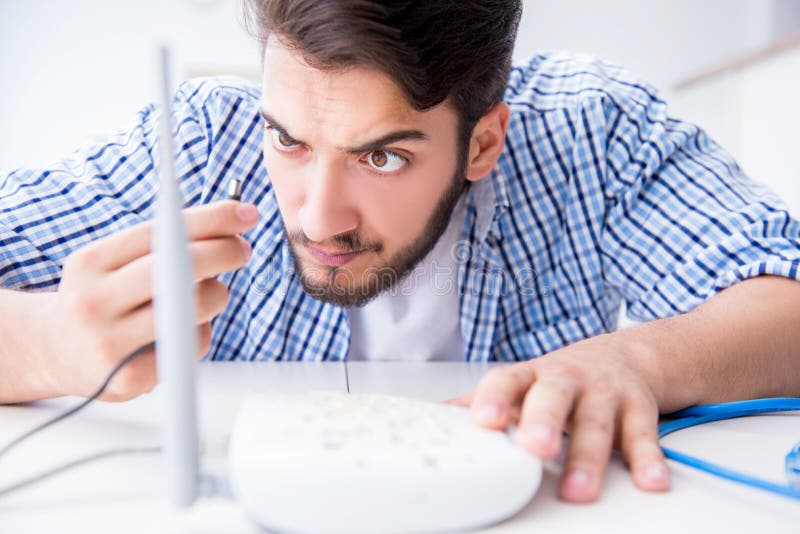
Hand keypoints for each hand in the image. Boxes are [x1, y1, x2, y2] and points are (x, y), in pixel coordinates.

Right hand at [36, 201, 258, 401]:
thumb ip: (163, 242)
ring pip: (194, 307)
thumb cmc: (102, 297)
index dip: (210, 220)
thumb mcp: (113, 262)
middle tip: (242, 249)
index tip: (245, 213)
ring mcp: (109, 343)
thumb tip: (232, 221)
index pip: (162, 232)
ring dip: (215, 295)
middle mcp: (94, 302)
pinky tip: (182, 331)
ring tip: (205, 294)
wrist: (55, 352)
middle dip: (224, 252)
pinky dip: (199, 333)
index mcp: (90, 263)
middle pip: (180, 268)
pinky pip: (191, 345)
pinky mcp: (130, 379)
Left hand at [447, 333, 669, 501]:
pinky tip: (650, 482)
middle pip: (554, 396)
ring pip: (597, 421)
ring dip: (589, 456)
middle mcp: (567, 381)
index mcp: (530, 377)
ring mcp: (604, 393)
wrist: (624, 356)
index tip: (483, 421)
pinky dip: (649, 459)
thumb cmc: (559, 379)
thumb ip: (479, 402)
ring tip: (580, 489)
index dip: (494, 400)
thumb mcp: (519, 385)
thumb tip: (430, 420)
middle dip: (544, 421)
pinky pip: (644, 435)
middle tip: (534, 449)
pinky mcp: (639, 409)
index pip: (507, 381)